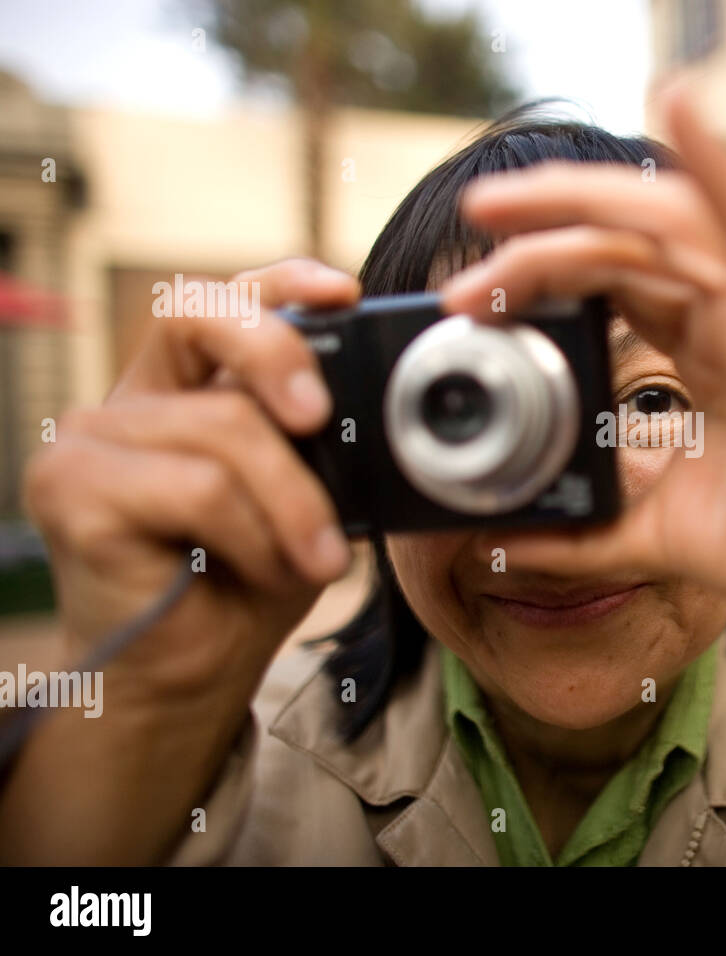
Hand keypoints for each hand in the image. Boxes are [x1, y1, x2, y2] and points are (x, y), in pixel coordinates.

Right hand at [3, 258, 356, 862]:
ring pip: (224, 427)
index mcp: (184, 388)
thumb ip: (321, 439)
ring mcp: (90, 439)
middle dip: (280, 356)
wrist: (190, 678)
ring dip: (293, 503)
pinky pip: (199, 486)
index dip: (281, 280)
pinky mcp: (71, 488)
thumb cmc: (247, 583)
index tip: (346, 293)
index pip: (222, 300)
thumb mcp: (308, 495)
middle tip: (319, 418)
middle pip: (203, 321)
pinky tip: (262, 571)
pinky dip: (254, 533)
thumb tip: (387, 399)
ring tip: (313, 558)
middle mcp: (131, 400)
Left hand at [440, 88, 725, 638]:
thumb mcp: (653, 534)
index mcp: (710, 345)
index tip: (472, 292)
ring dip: (587, 201)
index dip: (544, 267)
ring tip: (502, 205)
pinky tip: (682, 108)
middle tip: (475, 217)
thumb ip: (582, 532)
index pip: (617, 274)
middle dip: (548, 223)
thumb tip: (504, 544)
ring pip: (677, 223)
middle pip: (635, 234)